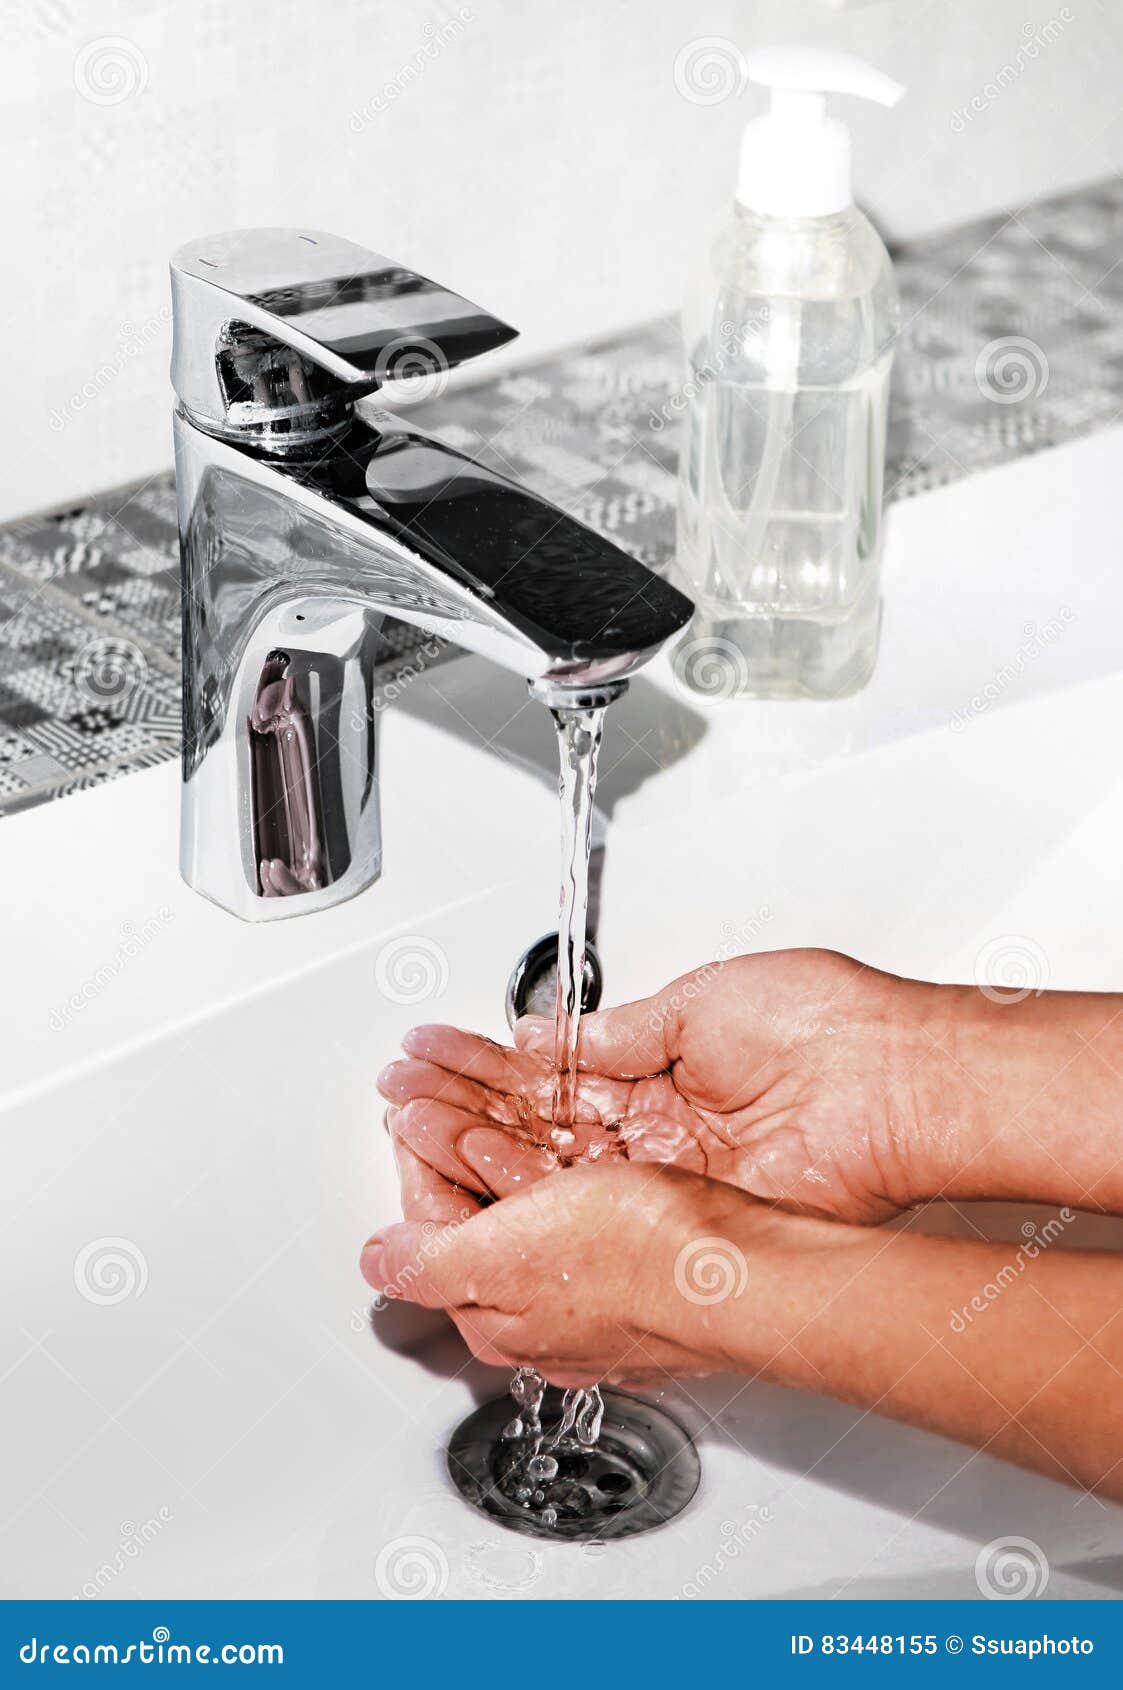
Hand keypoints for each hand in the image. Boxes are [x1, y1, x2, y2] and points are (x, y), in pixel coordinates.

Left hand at [360, 1138, 784, 1386]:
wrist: (740, 1267)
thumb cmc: (638, 1262)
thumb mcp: (501, 1252)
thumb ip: (427, 1258)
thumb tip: (376, 1263)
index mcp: (495, 1317)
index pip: (429, 1232)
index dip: (418, 1164)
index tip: (415, 1116)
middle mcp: (543, 1318)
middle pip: (478, 1225)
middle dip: (458, 1158)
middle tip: (449, 1106)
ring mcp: (596, 1295)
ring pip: (532, 1216)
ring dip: (508, 1156)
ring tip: (505, 1112)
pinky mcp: (644, 1268)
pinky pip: (585, 1213)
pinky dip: (567, 1172)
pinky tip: (580, 1149)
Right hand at [377, 949, 964, 1223]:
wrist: (890, 1083)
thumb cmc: (824, 1024)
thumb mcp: (699, 999)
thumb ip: (618, 1032)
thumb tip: (552, 1036)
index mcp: (664, 1061)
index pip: (555, 1070)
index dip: (489, 1061)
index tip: (434, 1050)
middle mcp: (659, 1123)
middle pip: (540, 1120)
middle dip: (463, 1101)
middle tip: (400, 1090)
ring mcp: (668, 1170)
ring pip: (552, 1164)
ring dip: (476, 1139)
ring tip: (410, 1119)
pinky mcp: (683, 1209)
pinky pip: (589, 1200)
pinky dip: (526, 1183)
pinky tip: (472, 1163)